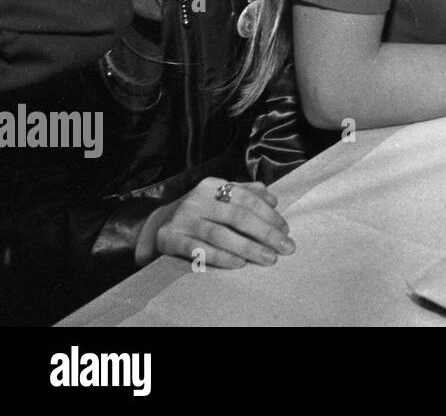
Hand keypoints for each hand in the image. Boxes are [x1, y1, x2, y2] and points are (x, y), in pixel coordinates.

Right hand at [137, 178, 294, 267]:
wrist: (156, 227)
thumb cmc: (199, 213)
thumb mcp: (219, 198)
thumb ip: (246, 194)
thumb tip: (273, 199)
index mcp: (212, 185)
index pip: (247, 199)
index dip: (269, 214)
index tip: (286, 230)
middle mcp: (197, 200)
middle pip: (237, 216)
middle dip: (266, 233)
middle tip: (286, 248)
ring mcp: (182, 220)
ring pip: (220, 234)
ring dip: (248, 247)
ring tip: (268, 258)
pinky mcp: (170, 239)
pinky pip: (199, 250)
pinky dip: (221, 257)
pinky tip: (239, 263)